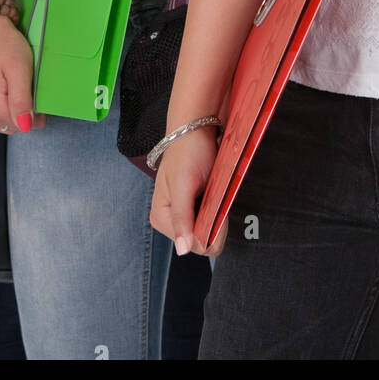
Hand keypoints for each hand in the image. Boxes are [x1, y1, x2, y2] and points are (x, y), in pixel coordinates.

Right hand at [0, 14, 44, 134]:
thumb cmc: (3, 44)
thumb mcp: (20, 69)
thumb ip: (22, 100)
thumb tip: (26, 125)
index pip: (24, 125)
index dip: (34, 112)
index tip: (35, 93)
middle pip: (13, 125)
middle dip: (23, 110)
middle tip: (25, 85)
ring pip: (4, 122)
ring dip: (13, 108)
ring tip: (14, 84)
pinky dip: (3, 105)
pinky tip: (4, 88)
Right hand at [150, 126, 222, 256]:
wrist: (196, 129)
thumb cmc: (188, 152)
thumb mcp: (183, 185)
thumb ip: (182, 218)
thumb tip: (182, 250)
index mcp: (161, 218)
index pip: (192, 245)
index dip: (210, 232)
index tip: (216, 209)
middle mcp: (170, 220)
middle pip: (200, 240)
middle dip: (213, 223)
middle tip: (214, 196)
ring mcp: (183, 214)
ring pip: (208, 231)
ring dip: (216, 215)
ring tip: (212, 192)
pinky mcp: (195, 206)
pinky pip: (211, 219)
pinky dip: (218, 209)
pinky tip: (214, 193)